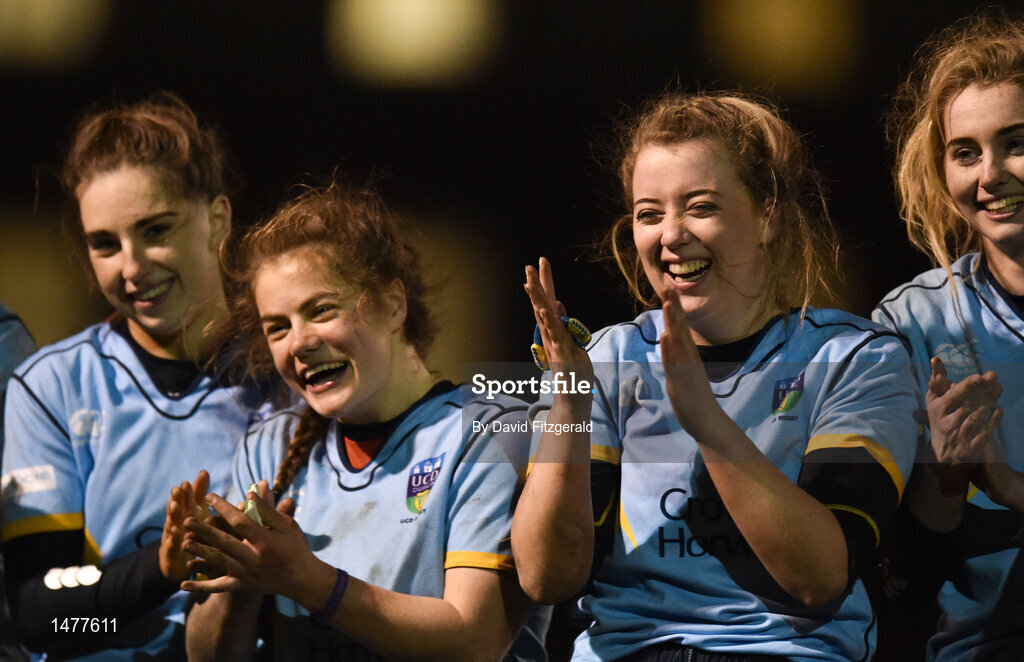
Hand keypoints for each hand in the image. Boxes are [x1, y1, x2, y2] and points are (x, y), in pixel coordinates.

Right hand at [160, 470, 210, 582]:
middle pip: (175, 512)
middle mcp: (175, 524)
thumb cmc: (190, 532)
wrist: (178, 564)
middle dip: (175, 500)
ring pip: (171, 527)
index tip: (186, 483)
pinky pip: (171, 547)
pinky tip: (176, 533)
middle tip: (176, 490)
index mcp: (183, 515)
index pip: (183, 502)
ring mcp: (171, 539)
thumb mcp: (196, 512)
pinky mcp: (170, 556)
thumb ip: (198, 494)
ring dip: (172, 517)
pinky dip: (173, 540)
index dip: (184, 493)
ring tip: (174, 506)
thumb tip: (204, 471)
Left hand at [182, 480, 306, 598]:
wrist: (303, 580)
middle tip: (187, 519)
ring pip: (219, 562)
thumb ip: (268, 510)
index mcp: (266, 541)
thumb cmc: (296, 548)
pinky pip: (218, 587)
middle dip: (205, 530)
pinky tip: (182, 584)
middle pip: (225, 542)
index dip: (223, 508)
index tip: (209, 496)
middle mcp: (254, 558)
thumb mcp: (288, 525)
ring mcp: (247, 574)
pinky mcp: (242, 586)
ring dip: (201, 552)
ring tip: (184, 542)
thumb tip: (251, 492)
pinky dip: (201, 587)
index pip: (240, 521)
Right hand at [524, 258, 593, 410]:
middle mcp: (550, 332)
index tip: (540, 261)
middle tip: (528, 265)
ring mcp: (553, 341)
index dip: (545, 280)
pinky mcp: (560, 351)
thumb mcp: (569, 339)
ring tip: (529, 282)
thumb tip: (558, 303)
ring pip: (543, 316)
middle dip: (536, 284)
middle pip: (542, 303)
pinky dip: (548, 321)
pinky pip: (553, 333)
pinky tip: (545, 308)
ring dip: (536, 299)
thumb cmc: (572, 367)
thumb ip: (562, 322)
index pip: (548, 299)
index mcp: (553, 327)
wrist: (572, 392)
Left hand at [660, 294, 721, 436]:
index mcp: (688, 353)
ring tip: (669, 300)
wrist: (706, 419)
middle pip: (679, 325)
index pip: (679, 324)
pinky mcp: (682, 380)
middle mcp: (688, 356)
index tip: (668, 286)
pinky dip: (671, 347)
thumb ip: (676, 353)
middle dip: (673, 304)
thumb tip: (669, 336)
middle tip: (667, 282)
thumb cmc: (694, 396)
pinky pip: (675, 361)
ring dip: (673, 319)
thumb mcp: (682, 369)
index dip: (673, 305)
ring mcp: (686, 367)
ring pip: (678, 339)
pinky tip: (667, 334)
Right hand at [926, 357, 1002, 465]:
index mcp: (938, 410)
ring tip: (999, 386)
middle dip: (981, 390)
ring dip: (989, 401)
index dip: (966, 387)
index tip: (979, 376)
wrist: (944, 454)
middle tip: (993, 375)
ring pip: (976, 417)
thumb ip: (937, 381)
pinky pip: (984, 434)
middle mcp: (948, 424)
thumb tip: (935, 359)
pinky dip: (992, 421)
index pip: (952, 397)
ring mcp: (960, 437)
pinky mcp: (971, 448)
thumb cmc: (940, 419)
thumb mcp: (935, 401)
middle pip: (967, 405)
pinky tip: (999, 409)